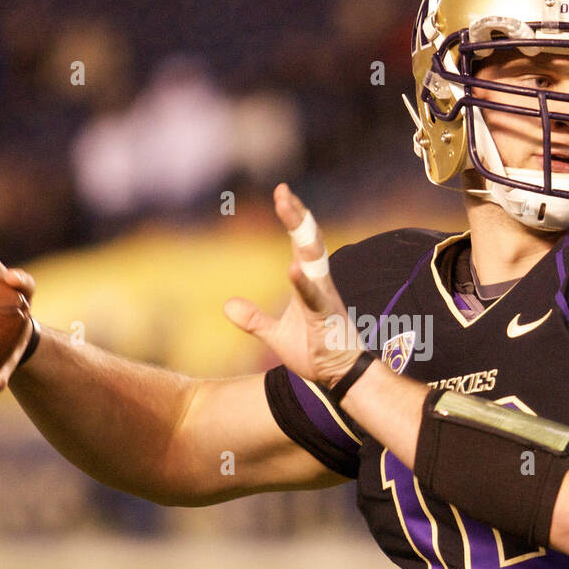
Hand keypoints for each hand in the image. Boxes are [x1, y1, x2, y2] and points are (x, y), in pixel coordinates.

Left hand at [223, 183, 362, 388]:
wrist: (340, 377)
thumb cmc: (315, 351)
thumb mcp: (275, 336)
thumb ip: (253, 319)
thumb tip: (227, 305)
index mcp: (309, 283)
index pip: (299, 243)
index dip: (291, 217)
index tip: (281, 192)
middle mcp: (319, 284)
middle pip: (308, 242)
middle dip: (297, 216)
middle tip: (283, 191)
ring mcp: (325, 299)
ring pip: (315, 262)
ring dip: (302, 237)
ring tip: (289, 212)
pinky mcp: (326, 319)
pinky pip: (315, 298)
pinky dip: (304, 284)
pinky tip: (293, 269)